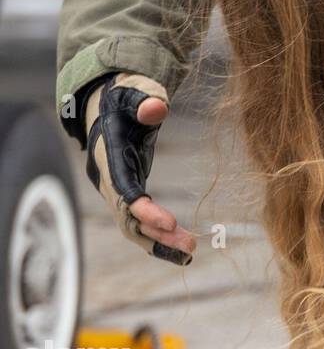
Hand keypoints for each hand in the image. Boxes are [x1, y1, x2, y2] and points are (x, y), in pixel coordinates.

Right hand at [84, 73, 195, 264]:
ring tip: (190, 254)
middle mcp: (109, 182)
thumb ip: (144, 100)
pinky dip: (158, 237)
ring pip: (134, 227)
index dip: (145, 210)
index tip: (172, 223)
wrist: (106, 107)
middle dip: (157, 234)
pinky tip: (182, 250)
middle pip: (129, 218)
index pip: (124, 191)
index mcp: (109, 158)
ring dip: (160, 242)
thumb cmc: (124, 98)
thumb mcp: (131, 93)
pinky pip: (140, 224)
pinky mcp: (128, 195)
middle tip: (191, 246)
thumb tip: (158, 109)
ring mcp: (117, 191)